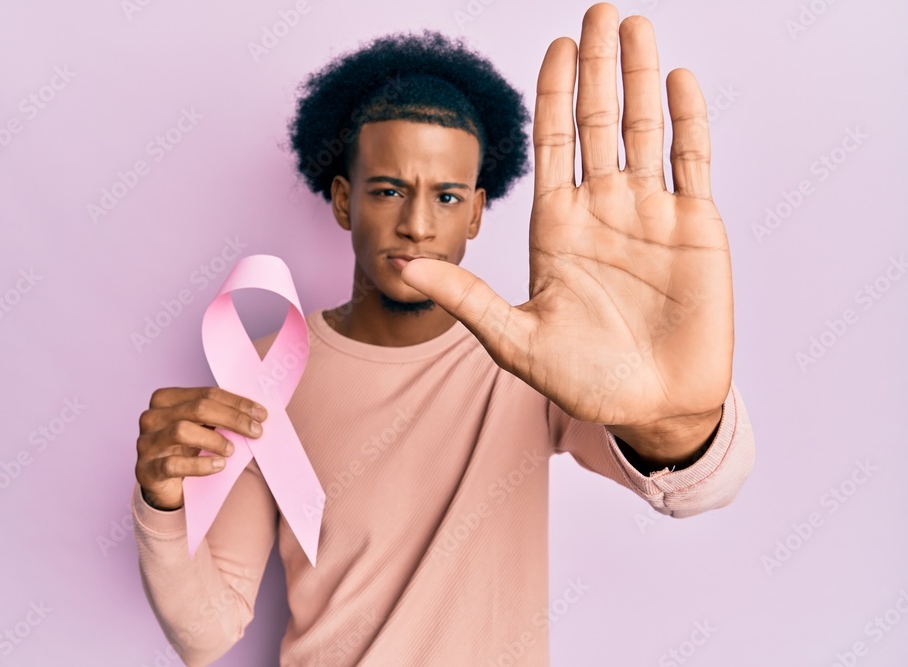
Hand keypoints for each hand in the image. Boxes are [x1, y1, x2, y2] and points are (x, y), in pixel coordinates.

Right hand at [135, 387, 267, 510]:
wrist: (162, 484)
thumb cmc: (185, 449)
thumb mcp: (201, 428)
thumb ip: (219, 417)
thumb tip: (255, 413)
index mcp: (166, 399)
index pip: (207, 393)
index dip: (237, 403)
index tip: (261, 414)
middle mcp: (152, 417)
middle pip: (198, 408)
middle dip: (232, 418)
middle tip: (256, 431)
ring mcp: (146, 443)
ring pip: (182, 431)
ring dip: (214, 439)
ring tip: (232, 450)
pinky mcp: (146, 469)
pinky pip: (174, 464)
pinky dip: (200, 464)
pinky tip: (219, 465)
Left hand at [400, 3, 732, 435]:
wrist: (654, 409)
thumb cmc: (585, 382)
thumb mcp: (516, 340)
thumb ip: (467, 297)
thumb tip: (403, 264)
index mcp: (557, 227)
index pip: (552, 145)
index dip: (554, 94)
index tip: (554, 44)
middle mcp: (601, 210)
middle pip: (597, 122)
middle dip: (595, 67)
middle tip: (598, 10)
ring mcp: (649, 214)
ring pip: (642, 129)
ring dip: (637, 77)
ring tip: (633, 25)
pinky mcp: (695, 227)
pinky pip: (690, 160)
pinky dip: (686, 119)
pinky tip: (676, 78)